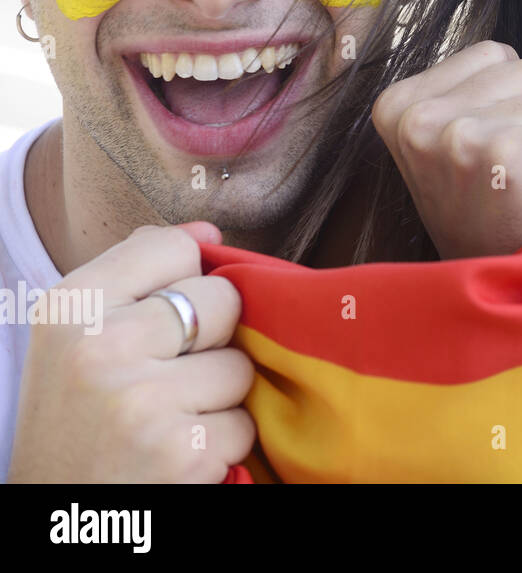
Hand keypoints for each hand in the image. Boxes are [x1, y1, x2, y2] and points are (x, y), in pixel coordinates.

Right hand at [8, 223, 254, 482]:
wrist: (51, 516)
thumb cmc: (73, 418)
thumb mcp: (78, 336)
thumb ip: (141, 273)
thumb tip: (209, 232)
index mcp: (71, 306)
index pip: (175, 248)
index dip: (184, 283)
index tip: (156, 323)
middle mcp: (101, 347)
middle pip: (223, 300)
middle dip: (211, 341)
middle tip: (165, 377)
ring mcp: (142, 401)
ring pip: (240, 367)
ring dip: (218, 398)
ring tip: (168, 419)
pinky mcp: (180, 453)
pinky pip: (242, 424)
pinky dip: (220, 445)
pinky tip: (175, 454)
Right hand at [372, 40, 521, 260]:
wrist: (484, 283)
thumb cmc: (472, 205)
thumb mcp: (436, 141)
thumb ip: (460, 91)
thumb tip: (508, 54)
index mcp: (397, 106)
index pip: (494, 53)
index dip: (507, 97)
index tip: (483, 145)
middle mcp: (423, 120)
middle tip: (506, 167)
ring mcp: (466, 139)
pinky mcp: (511, 160)